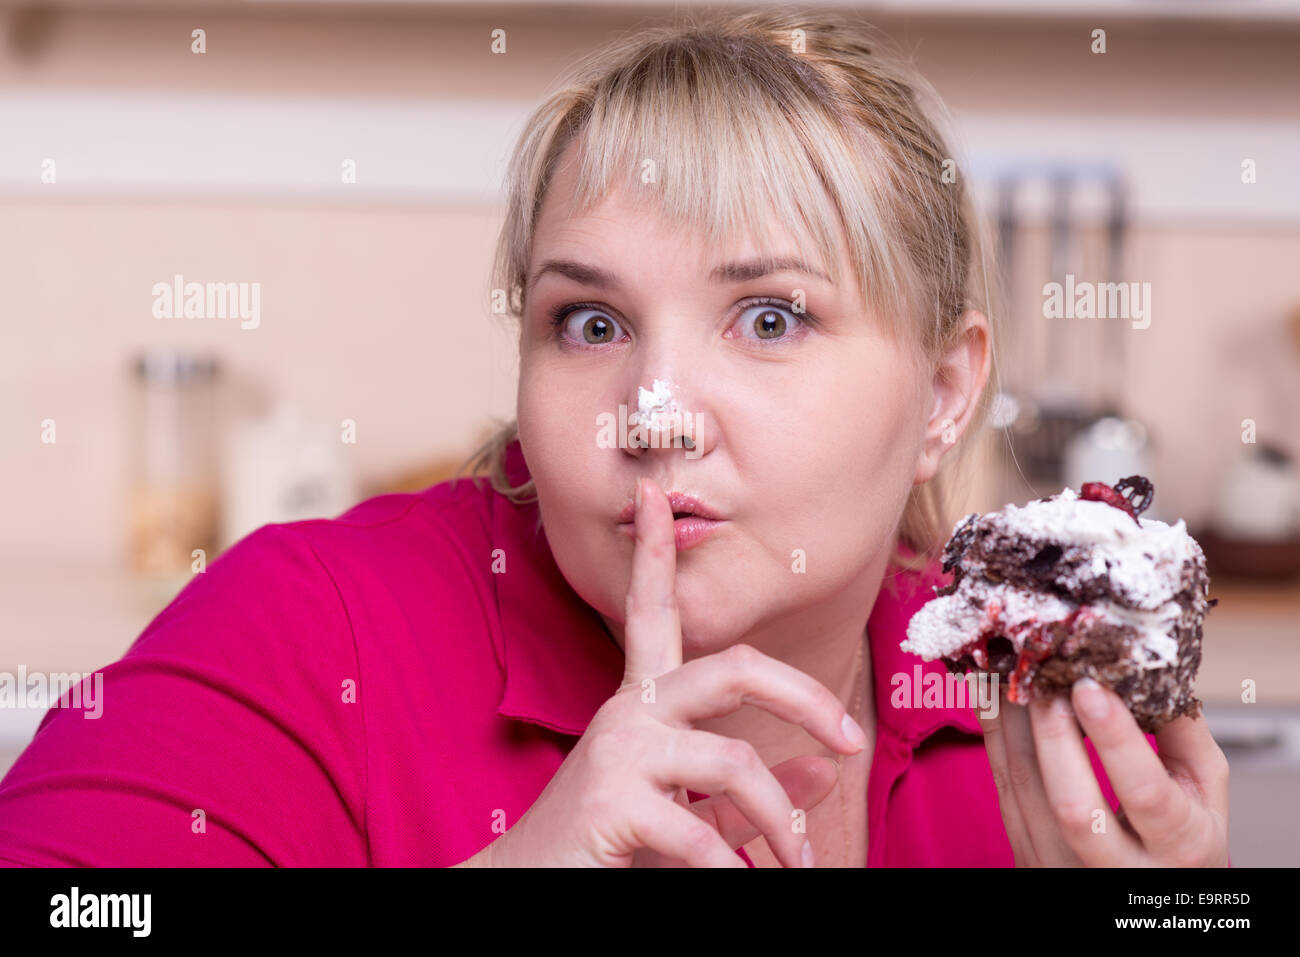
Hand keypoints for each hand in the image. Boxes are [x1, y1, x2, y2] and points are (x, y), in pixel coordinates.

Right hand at [485, 476, 866, 866]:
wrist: (526, 888)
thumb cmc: (612, 844)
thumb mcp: (688, 808)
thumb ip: (748, 792)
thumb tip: (820, 770)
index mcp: (641, 701)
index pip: (650, 610)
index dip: (654, 551)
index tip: (652, 493)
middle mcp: (628, 711)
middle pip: (732, 669)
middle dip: (802, 695)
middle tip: (851, 738)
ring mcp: (617, 752)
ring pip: (734, 763)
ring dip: (783, 825)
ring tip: (801, 865)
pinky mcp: (611, 803)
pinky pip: (702, 834)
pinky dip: (733, 870)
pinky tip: (742, 885)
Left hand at [979, 678, 1229, 866]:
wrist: (1148, 897)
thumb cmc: (1182, 837)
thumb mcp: (1206, 793)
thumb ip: (1186, 736)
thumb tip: (1154, 674)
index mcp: (1177, 847)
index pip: (1145, 793)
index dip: (1114, 738)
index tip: (1089, 687)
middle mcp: (1116, 865)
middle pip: (1074, 806)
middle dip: (1053, 735)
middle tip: (1043, 677)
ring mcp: (1062, 865)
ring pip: (1024, 792)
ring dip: (1011, 725)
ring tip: (1010, 672)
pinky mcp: (1025, 854)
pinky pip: (1002, 788)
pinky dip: (994, 736)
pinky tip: (993, 697)